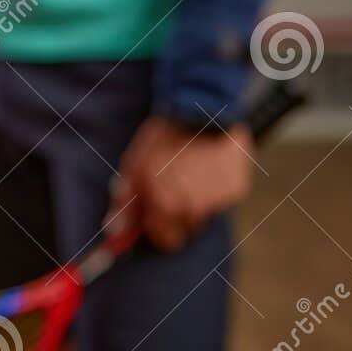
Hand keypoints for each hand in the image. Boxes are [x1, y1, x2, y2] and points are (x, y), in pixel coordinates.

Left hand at [105, 116, 253, 251]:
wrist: (199, 109)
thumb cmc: (162, 138)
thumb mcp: (133, 165)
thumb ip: (123, 202)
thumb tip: (114, 233)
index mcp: (165, 204)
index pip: (164, 241)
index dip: (157, 228)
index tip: (155, 216)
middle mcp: (193, 207)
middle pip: (185, 230)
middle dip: (176, 216)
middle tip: (172, 190)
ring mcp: (218, 199)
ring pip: (204, 215)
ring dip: (196, 202)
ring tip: (190, 174)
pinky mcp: (237, 189)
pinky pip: (222, 199)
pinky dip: (215, 189)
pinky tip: (207, 167)